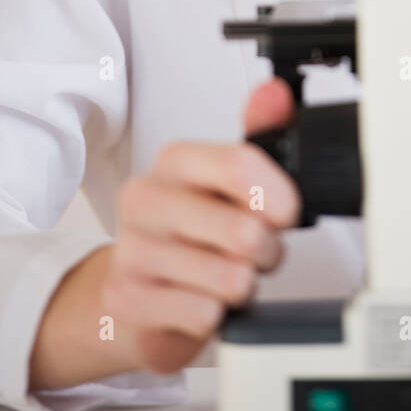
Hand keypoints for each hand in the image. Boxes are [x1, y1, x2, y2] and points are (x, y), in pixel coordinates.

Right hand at [102, 77, 300, 373]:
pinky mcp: (125, 300)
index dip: (281, 199)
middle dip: (267, 252)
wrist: (140, 289)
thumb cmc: (195, 232)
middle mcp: (144, 198)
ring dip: (242, 286)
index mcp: (175, 161)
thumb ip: (260, 132)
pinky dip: (215, 317)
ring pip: (230, 279)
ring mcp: (131, 250)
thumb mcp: (230, 181)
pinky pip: (203, 316)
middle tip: (254, 253)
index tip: (285, 214)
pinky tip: (200, 302)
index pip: (241, 165)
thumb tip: (275, 94)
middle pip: (244, 231)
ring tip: (225, 277)